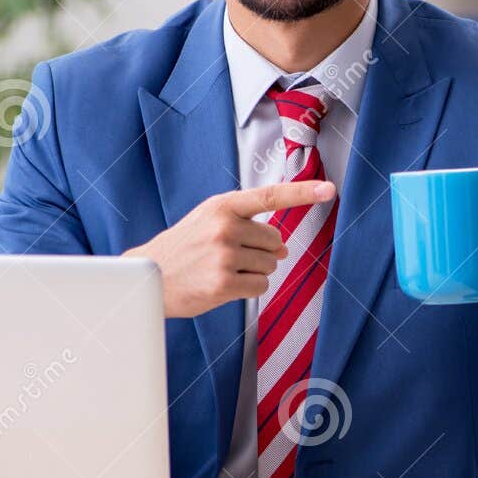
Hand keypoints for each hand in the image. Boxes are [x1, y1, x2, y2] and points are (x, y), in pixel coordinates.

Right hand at [123, 180, 335, 317]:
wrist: (148, 276)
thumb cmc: (183, 247)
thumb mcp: (210, 223)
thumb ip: (248, 226)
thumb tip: (283, 247)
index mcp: (222, 206)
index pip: (269, 196)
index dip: (302, 193)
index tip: (329, 189)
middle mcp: (224, 227)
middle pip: (274, 240)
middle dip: (260, 250)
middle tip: (227, 255)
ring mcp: (224, 256)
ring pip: (270, 265)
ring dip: (253, 271)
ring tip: (221, 269)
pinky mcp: (223, 284)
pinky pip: (260, 286)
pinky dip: (248, 288)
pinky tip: (223, 284)